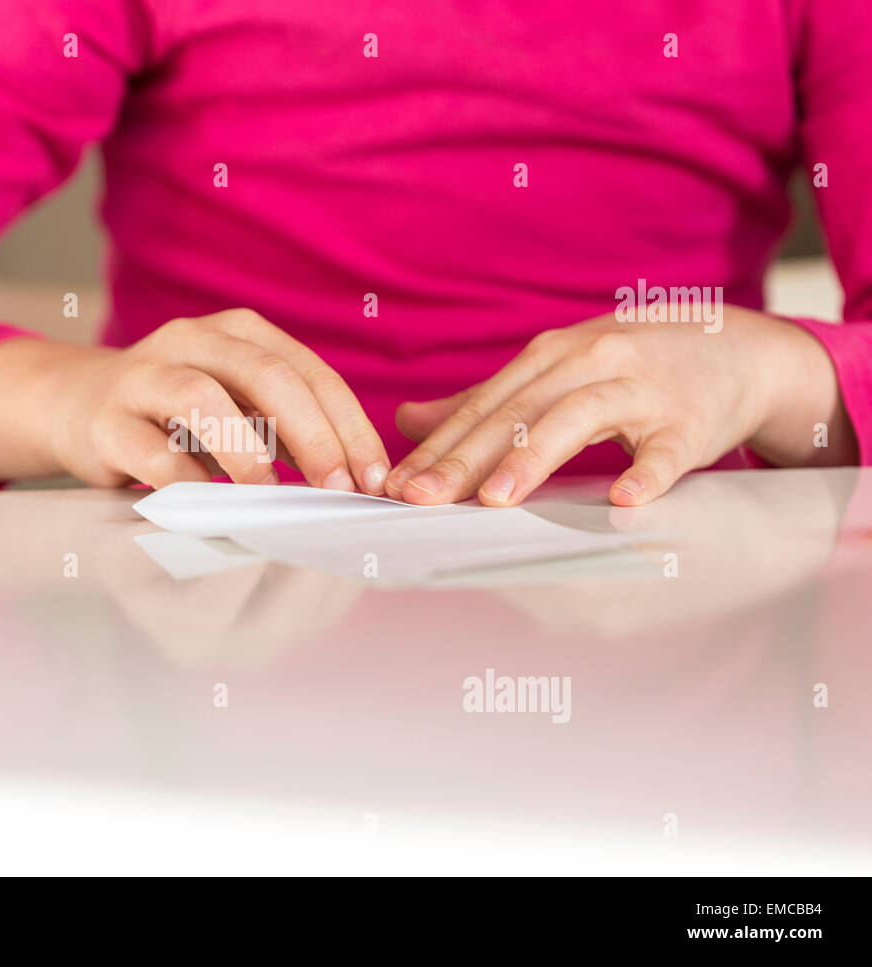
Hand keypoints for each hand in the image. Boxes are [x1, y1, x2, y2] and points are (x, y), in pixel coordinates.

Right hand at [0, 308, 390, 492]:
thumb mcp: (239, 407)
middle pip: (266, 377)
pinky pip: (151, 450)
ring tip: (269, 492)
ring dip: (246, 451)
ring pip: (202, 399)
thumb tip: (357, 479)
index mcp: (239, 333)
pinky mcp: (104, 420)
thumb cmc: (177, 415)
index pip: (310, 373)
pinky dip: (186, 480)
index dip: (348, 426)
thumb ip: (288, 429)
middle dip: (312, 436)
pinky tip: (206, 503)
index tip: (372, 478)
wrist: (77, 405)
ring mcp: (143, 375)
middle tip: (336, 489)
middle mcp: (192, 341)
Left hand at [386, 307, 851, 506]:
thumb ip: (483, 402)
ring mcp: (642, 388)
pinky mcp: (690, 419)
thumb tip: (406, 420)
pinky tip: (622, 499)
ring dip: (534, 458)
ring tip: (496, 500)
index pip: (481, 408)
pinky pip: (666, 449)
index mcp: (548, 357)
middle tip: (423, 499)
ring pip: (579, 418)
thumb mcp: (553, 372)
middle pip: (517, 412)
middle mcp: (588, 363)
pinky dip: (646, 472)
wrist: (734, 349)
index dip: (437, 448)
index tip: (395, 487)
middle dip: (465, 458)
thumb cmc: (628, 369)